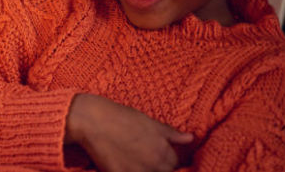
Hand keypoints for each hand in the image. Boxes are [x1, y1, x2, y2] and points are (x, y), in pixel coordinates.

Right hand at [66, 93, 193, 171]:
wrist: (93, 121)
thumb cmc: (121, 117)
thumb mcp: (149, 122)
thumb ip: (171, 134)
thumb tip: (191, 138)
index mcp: (164, 152)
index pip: (176, 164)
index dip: (168, 159)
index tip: (157, 154)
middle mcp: (154, 166)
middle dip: (158, 166)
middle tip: (142, 154)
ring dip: (145, 168)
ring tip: (133, 158)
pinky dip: (130, 170)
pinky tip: (123, 163)